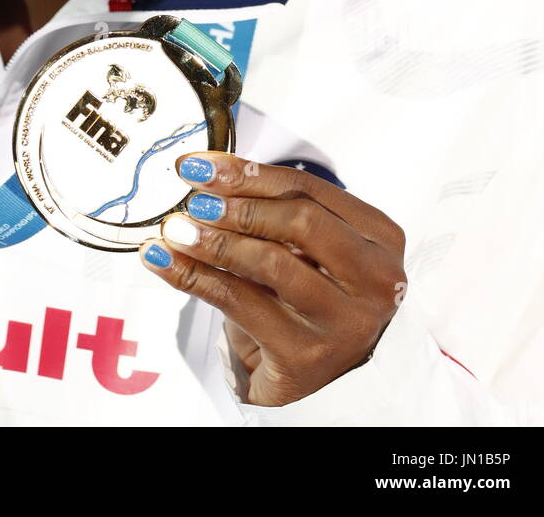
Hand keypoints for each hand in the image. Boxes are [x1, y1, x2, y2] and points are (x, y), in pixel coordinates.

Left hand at [140, 153, 406, 406]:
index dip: (249, 172)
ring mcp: (344, 320)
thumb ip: (274, 210)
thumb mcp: (309, 248)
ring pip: (270, 262)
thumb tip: (208, 175)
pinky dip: (194, 276)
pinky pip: (239, 302)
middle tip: (193, 200)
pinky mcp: (307, 355)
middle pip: (298, 220)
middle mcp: (374, 279)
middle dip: (237, 205)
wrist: (319, 376)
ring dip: (214, 241)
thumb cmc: (312, 298)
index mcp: (379, 237)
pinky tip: (165, 261)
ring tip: (176, 230)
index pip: (309, 188)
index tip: (202, 165)